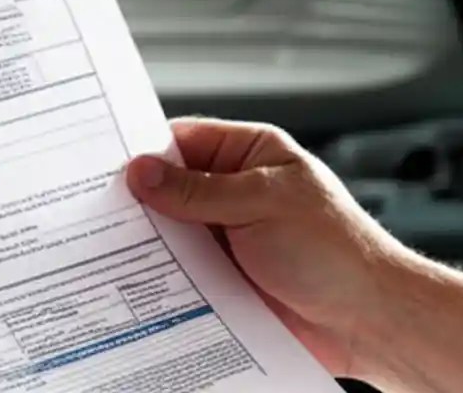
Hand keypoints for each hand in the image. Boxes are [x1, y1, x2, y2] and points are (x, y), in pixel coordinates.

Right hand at [125, 118, 403, 378]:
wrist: (370, 320)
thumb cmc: (337, 250)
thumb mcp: (262, 204)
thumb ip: (199, 190)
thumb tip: (142, 172)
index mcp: (253, 154)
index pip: (185, 141)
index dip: (146, 151)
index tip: (101, 165)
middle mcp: (237, 193)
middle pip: (171, 190)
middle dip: (138, 203)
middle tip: (91, 213)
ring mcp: (229, 240)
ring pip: (171, 237)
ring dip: (145, 246)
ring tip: (101, 251)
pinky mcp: (225, 282)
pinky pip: (181, 276)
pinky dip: (159, 281)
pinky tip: (132, 287)